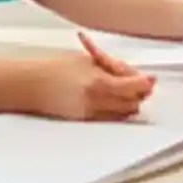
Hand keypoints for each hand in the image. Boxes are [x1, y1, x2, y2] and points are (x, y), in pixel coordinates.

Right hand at [24, 35, 155, 120]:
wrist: (30, 84)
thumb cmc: (59, 67)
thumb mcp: (90, 61)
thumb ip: (114, 68)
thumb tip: (136, 75)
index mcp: (98, 83)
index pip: (133, 87)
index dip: (145, 83)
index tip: (152, 78)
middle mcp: (96, 101)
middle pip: (133, 103)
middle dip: (140, 93)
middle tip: (139, 82)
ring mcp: (89, 114)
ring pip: (124, 113)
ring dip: (130, 102)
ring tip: (125, 89)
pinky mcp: (84, 121)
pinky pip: (110, 118)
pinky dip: (118, 110)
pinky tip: (114, 99)